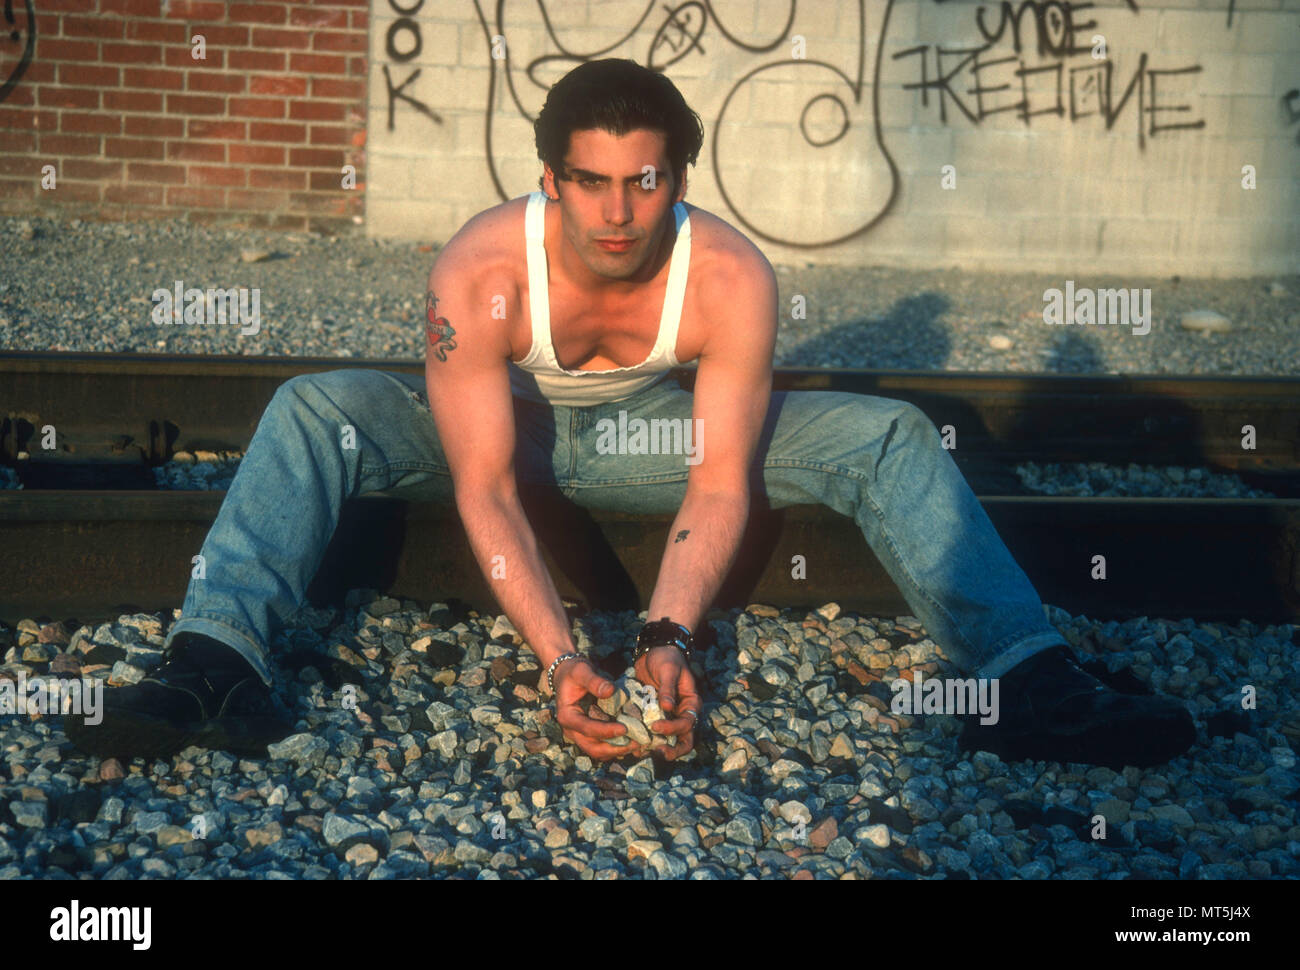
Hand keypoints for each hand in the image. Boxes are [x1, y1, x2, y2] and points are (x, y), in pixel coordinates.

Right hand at [551, 656, 648, 761]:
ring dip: (617, 751)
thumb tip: (610, 691)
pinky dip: (616, 747)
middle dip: (615, 748)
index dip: (606, 731)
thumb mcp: (582, 671)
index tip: (625, 728)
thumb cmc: (575, 671)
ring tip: (637, 744)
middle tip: (636, 743)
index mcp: (567, 716)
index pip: (587, 728)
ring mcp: (579, 735)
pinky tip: (632, 741)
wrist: (568, 675)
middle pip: (593, 748)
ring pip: (598, 751)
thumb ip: (594, 681)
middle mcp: (571, 730)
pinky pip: (602, 747)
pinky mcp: (588, 735)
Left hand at [633, 646, 701, 760]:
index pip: (686, 723)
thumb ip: (668, 688)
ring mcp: (669, 716)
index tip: (655, 726)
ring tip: (641, 752)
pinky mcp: (654, 715)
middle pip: (684, 739)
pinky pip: (652, 731)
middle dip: (673, 750)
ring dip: (657, 747)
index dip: (672, 729)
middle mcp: (682, 713)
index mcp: (691, 703)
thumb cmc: (667, 659)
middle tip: (658, 753)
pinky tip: (633, 742)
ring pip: (668, 739)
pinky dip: (645, 738)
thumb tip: (667, 707)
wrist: (655, 651)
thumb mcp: (669, 670)